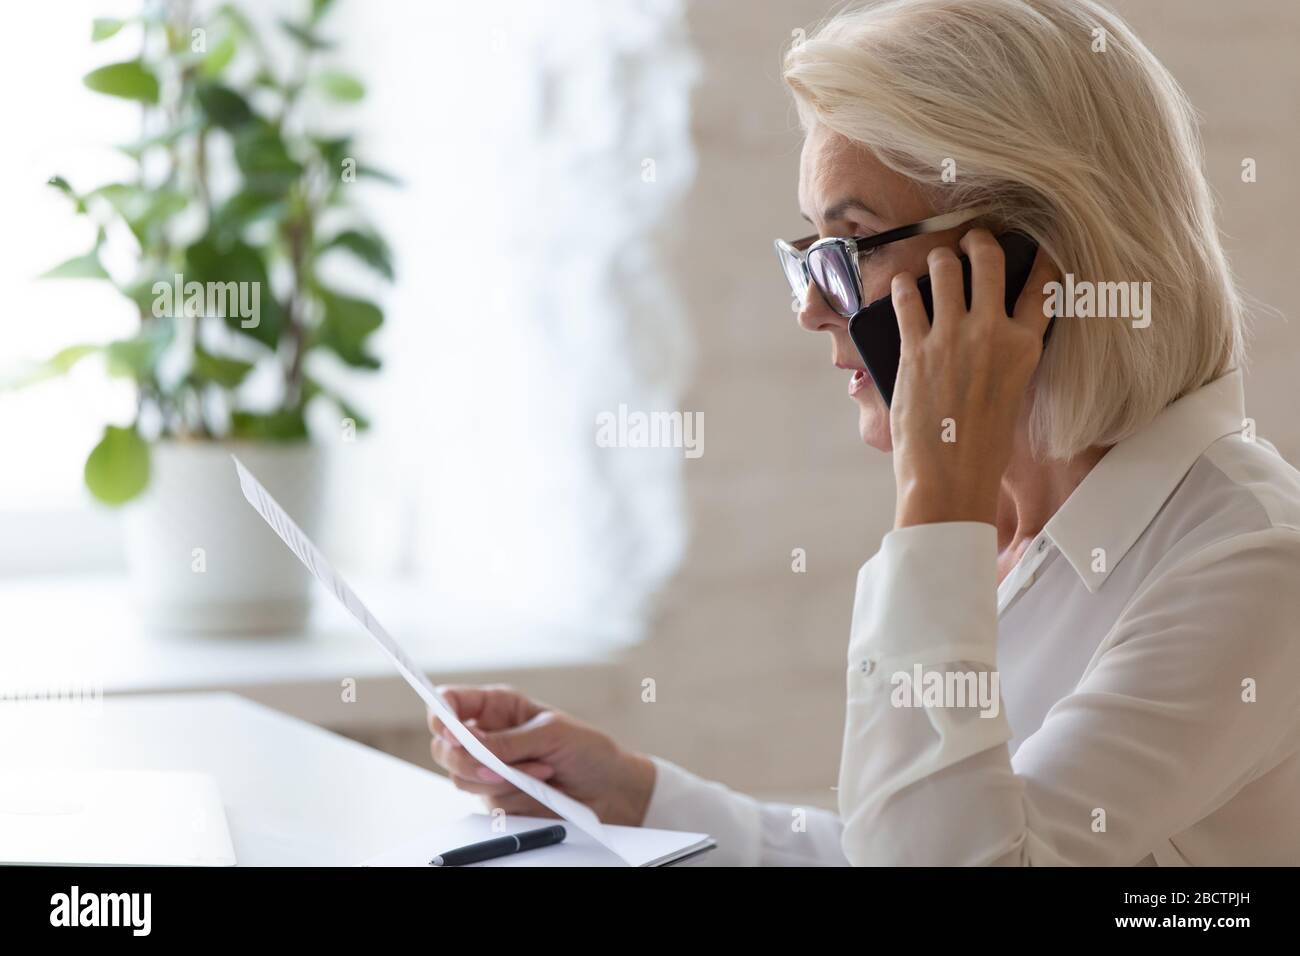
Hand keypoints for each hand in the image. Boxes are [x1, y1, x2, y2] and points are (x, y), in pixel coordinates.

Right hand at [428, 684, 656, 825]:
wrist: (610, 791)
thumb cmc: (588, 750)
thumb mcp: (551, 733)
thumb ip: (509, 741)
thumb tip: (469, 743)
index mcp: (499, 708)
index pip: (451, 703)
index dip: (441, 713)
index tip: (449, 729)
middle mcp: (489, 737)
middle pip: (445, 747)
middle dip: (466, 758)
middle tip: (496, 766)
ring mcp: (490, 769)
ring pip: (461, 777)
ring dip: (498, 779)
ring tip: (540, 772)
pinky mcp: (499, 798)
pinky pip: (486, 801)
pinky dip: (513, 795)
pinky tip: (541, 787)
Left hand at [888, 228, 1057, 527]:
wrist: (950, 476)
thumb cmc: (983, 447)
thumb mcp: (1013, 394)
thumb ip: (1006, 357)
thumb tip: (992, 332)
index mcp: (1024, 347)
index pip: (1043, 285)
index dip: (1040, 257)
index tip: (1034, 244)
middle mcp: (991, 333)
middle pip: (989, 261)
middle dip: (979, 241)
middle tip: (973, 239)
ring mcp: (950, 337)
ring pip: (945, 269)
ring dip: (939, 259)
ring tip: (936, 260)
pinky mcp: (914, 348)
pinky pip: (906, 299)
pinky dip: (902, 287)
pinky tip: (901, 286)